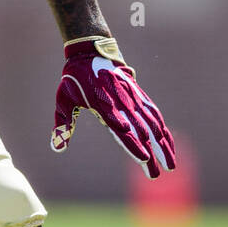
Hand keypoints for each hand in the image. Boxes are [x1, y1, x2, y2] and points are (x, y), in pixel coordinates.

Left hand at [51, 37, 175, 179]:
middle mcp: (122, 101)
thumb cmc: (75, 79)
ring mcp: (133, 98)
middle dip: (151, 153)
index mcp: (103, 103)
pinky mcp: (139, 95)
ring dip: (163, 145)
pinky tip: (168, 143)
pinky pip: (154, 113)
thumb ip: (63, 124)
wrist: (91, 51)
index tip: (143, 159)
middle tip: (156, 175)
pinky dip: (163, 129)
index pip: (120, 127)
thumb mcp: (64, 99)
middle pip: (140, 130)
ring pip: (153, 123)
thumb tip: (57, 148)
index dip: (132, 144)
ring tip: (170, 165)